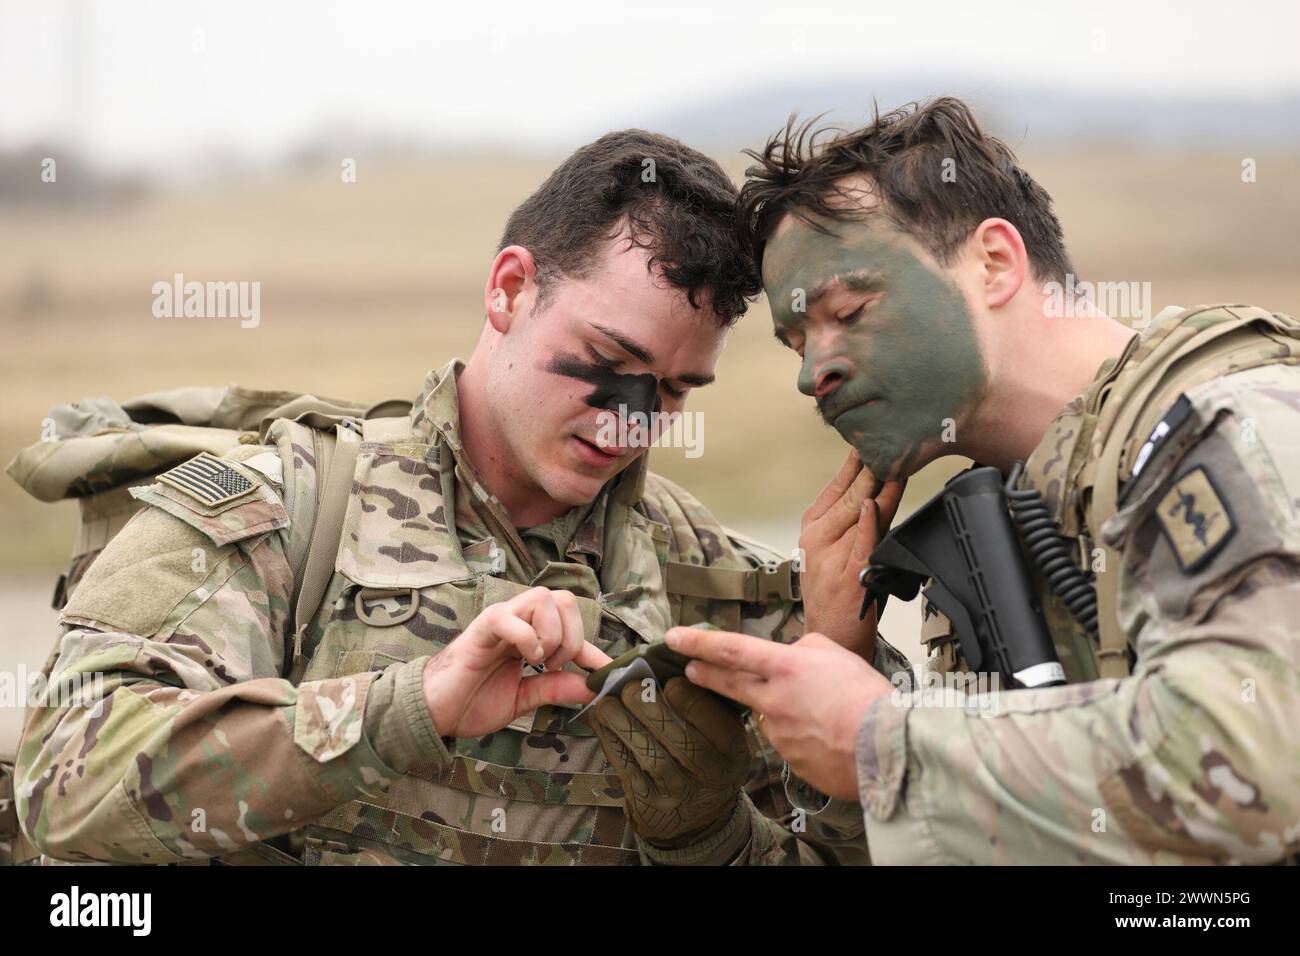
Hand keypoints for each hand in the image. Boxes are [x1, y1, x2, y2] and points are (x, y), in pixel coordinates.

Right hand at [423, 587, 612, 737]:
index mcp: (529, 635)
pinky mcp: (480, 629)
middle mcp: (517, 620)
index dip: (595, 650)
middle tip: (554, 666)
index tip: (609, 673)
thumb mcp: (524, 698)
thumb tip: (592, 687)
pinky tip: (525, 659)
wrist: (435, 713)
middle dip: (572, 636)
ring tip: (537, 662)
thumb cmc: (473, 701)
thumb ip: (555, 688)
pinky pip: (509, 617)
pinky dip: (527, 637)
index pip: (572, 627)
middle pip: (564, 598)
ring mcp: (500, 621)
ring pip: (543, 599)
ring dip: (552, 634)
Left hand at [589, 676, 748, 846]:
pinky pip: (627, 770)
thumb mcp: (719, 735)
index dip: (693, 701)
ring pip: (651, 757)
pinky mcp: (649, 805)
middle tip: (631, 686)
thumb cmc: (705, 758)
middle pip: (683, 743)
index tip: (671, 681)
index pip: (719, 725)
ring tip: (608, 701)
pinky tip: (602, 720)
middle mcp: (712, 778)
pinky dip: (610, 740)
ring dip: (623, 723)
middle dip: (651, 708)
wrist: (697, 815)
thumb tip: (667, 669)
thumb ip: (705, 704)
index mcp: (734, 753)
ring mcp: (680, 796)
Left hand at [667, 626, 895, 801]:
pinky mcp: (790, 761)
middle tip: (690, 671)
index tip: (674, 638)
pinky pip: (788, 743)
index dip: (699, 643)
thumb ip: (805, 649)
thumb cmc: (869, 699)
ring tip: (817, 712)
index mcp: (785, 668)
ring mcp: (778, 734)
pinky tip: (825, 736)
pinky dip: (801, 737)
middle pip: (728, 684)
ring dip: (779, 712)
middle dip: (705, 675)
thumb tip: (792, 654)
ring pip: (767, 716)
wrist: (887, 748)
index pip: (731, 650)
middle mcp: (773, 700)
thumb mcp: (836, 654)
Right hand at [798, 450, 905, 658]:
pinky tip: (872, 504)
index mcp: (811, 526)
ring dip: (878, 486)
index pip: (837, 485)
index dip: (856, 460)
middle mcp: (817, 537)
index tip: (873, 436)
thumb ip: (849, 518)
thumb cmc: (837, 591)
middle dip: (873, 466)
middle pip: (850, 494)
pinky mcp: (849, 575)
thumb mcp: (831, 548)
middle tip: (892, 439)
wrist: (831, 635)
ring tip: (896, 461)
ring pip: (858, 513)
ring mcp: (831, 556)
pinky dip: (866, 523)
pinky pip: (860, 543)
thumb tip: (875, 485)